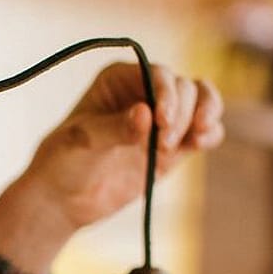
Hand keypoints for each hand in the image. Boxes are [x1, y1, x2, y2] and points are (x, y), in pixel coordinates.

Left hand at [4, 62, 223, 238]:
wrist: (64, 199)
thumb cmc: (62, 162)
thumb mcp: (82, 142)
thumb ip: (115, 128)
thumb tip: (145, 114)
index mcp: (118, 79)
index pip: (157, 74)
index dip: (167, 94)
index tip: (161, 122)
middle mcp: (143, 93)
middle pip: (185, 87)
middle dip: (183, 114)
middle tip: (161, 146)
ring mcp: (161, 119)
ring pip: (202, 102)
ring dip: (206, 117)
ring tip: (196, 140)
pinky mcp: (172, 146)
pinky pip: (204, 132)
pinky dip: (210, 135)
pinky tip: (200, 144)